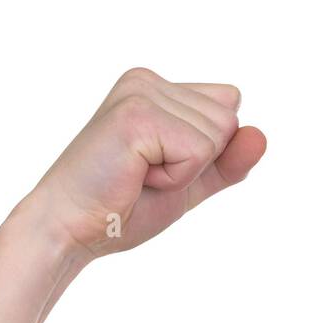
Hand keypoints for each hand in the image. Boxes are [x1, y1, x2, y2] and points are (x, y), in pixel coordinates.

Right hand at [26, 67, 265, 257]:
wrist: (73, 230)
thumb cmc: (124, 207)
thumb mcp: (189, 183)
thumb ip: (228, 162)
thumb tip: (261, 136)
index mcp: (157, 87)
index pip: (229, 107)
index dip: (208, 153)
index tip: (160, 167)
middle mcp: (148, 80)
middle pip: (228, 120)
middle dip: (198, 164)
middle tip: (147, 176)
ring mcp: (141, 93)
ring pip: (217, 136)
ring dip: (184, 173)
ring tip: (139, 175)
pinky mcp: (137, 116)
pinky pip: (199, 152)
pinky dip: (175, 179)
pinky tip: (136, 177)